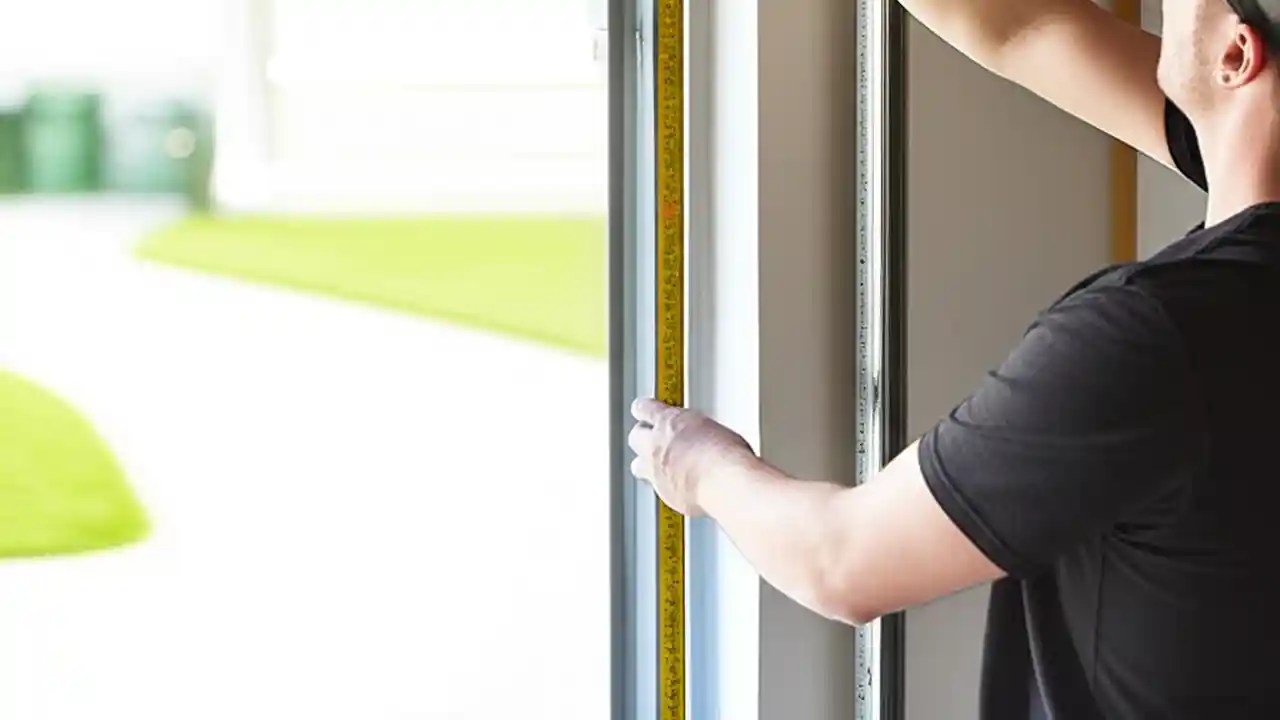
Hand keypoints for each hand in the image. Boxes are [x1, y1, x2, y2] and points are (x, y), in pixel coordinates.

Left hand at [628, 398, 754, 515]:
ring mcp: (656, 471)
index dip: (643, 409)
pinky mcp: (664, 493)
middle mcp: (656, 445)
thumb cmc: (725, 452)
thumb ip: (698, 430)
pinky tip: (681, 487)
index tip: (644, 409)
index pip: (645, 408)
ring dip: (646, 465)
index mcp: (669, 421)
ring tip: (659, 466)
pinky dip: (667, 487)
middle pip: (635, 436)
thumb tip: (703, 435)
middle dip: (642, 437)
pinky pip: (658, 488)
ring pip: (638, 466)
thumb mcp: (714, 428)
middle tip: (653, 438)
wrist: (724, 482)